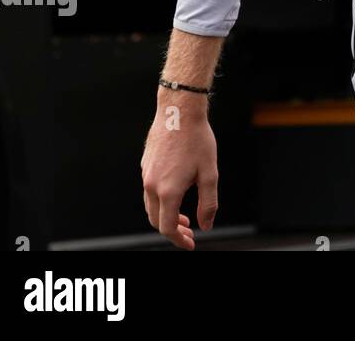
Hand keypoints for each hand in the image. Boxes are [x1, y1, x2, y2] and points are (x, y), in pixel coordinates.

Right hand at [140, 101, 218, 249]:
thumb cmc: (197, 139)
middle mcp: (151, 186)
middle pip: (156, 221)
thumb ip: (208, 203)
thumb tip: (206, 225)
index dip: (179, 240)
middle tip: (190, 231)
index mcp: (168, 191)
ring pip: (151, 207)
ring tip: (185, 216)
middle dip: (173, 231)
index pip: (168, 227)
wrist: (178, 111)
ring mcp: (145, 176)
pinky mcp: (145, 166)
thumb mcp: (209, 173)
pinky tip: (176, 194)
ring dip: (166, 216)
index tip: (191, 244)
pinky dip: (161, 202)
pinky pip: (149, 192)